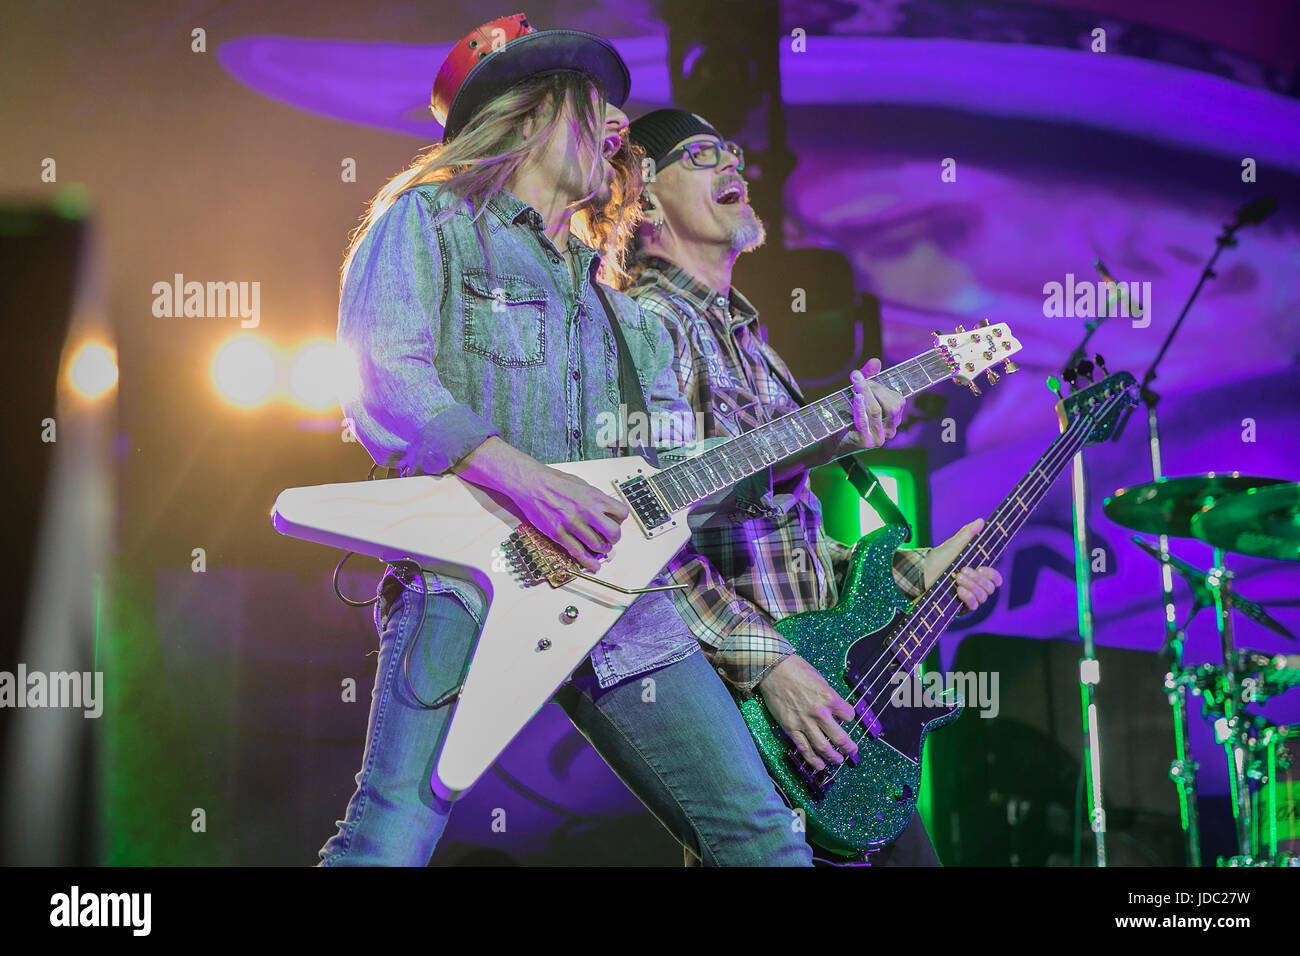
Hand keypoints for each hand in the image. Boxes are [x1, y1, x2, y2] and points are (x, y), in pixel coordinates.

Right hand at [453, 437, 628, 571]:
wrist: (531, 482)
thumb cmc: (554, 481)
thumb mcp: (582, 484)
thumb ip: (595, 499)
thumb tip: (606, 511)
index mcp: (595, 497)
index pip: (622, 513)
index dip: (620, 520)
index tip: (615, 523)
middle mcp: (587, 511)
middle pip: (614, 533)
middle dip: (614, 539)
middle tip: (609, 540)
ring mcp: (572, 523)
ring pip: (597, 545)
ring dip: (601, 550)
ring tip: (599, 549)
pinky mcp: (558, 533)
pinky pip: (577, 552)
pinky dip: (588, 562)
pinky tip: (592, 566)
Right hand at [757, 654, 857, 771]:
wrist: (772, 669)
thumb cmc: (795, 669)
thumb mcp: (819, 679)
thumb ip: (828, 695)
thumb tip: (834, 707)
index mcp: (829, 697)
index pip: (849, 715)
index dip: (849, 717)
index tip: (846, 718)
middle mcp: (819, 712)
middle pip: (840, 737)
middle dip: (849, 747)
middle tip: (852, 751)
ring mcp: (804, 722)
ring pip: (823, 747)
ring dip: (834, 757)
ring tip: (838, 761)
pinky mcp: (790, 728)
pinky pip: (804, 748)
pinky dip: (813, 759)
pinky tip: (820, 765)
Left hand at [849, 358, 903, 448]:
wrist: (829, 441)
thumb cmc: (847, 416)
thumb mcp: (860, 395)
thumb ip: (869, 378)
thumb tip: (875, 361)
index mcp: (894, 421)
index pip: (899, 400)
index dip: (883, 388)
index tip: (867, 381)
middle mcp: (890, 431)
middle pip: (893, 405)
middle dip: (876, 390)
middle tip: (858, 382)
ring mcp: (879, 438)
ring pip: (876, 410)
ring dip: (865, 392)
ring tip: (855, 381)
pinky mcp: (865, 442)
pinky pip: (865, 421)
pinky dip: (860, 407)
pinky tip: (856, 397)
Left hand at [923, 518, 1003, 609]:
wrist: (921, 572)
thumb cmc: (939, 558)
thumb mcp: (954, 545)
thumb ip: (968, 533)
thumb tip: (981, 521)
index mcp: (977, 573)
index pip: (995, 579)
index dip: (992, 575)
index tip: (981, 567)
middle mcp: (975, 587)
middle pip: (990, 589)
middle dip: (978, 579)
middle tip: (962, 570)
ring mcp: (968, 598)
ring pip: (983, 598)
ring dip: (973, 587)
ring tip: (957, 578)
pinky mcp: (959, 607)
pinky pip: (973, 607)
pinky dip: (969, 598)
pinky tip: (959, 590)